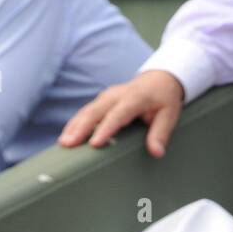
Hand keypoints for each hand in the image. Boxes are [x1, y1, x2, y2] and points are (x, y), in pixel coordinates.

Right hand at [58, 70, 184, 156]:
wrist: (159, 79)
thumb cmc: (164, 99)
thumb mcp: (169, 115)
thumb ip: (161, 133)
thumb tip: (156, 152)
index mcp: (134, 98)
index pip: (117, 115)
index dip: (105, 129)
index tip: (95, 143)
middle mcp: (116, 95)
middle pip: (95, 112)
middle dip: (80, 128)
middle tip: (68, 144)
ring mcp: (106, 97)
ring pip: (86, 111)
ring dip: (73, 126)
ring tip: (63, 143)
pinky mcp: (101, 101)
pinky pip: (86, 112)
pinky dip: (75, 124)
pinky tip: (66, 136)